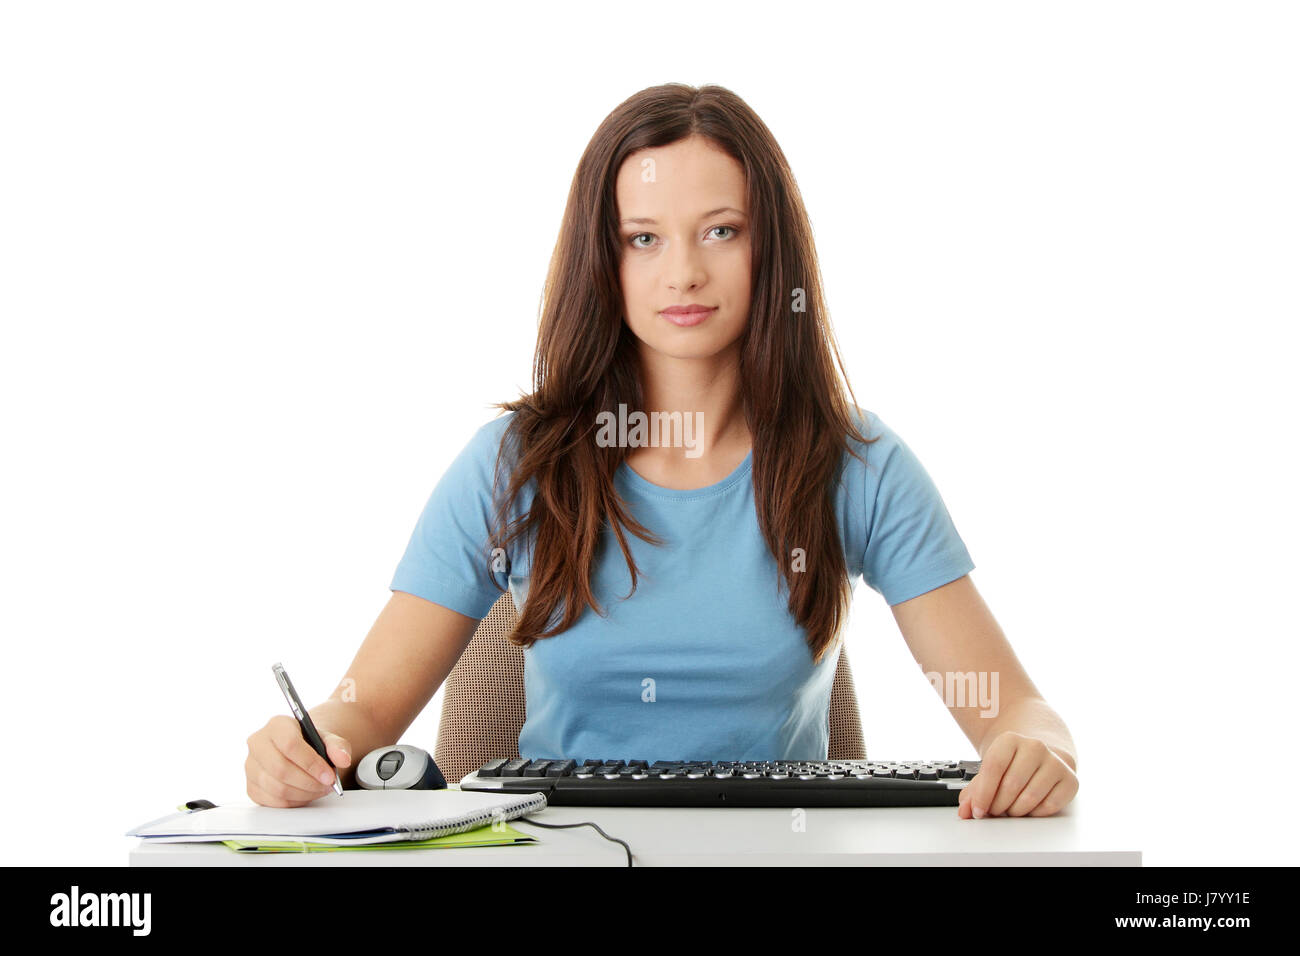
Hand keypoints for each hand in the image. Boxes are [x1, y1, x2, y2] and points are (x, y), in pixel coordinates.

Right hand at [245, 715, 352, 807]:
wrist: (298, 751)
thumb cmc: (311, 744)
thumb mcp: (328, 739)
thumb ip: (338, 746)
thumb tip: (343, 759)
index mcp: (277, 725)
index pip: (290, 745)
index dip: (311, 763)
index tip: (329, 775)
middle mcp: (258, 743)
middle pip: (281, 769)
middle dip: (309, 782)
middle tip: (327, 785)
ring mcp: (251, 767)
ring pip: (276, 788)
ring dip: (303, 793)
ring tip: (319, 789)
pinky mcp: (251, 787)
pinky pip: (271, 801)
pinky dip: (293, 802)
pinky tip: (306, 795)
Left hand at [957, 732, 1077, 818]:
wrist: (1040, 757)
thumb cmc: (1011, 766)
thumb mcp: (990, 772)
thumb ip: (973, 791)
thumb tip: (964, 811)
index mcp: (1010, 739)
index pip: (993, 767)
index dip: (982, 794)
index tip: (977, 811)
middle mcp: (1035, 746)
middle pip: (1011, 785)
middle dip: (998, 805)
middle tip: (994, 811)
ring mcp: (1055, 762)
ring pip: (1030, 797)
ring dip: (1015, 811)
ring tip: (1010, 809)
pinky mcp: (1071, 780)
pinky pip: (1049, 806)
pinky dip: (1035, 813)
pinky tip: (1029, 807)